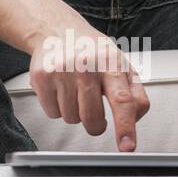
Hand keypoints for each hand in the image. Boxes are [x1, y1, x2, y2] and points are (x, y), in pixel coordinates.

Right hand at [27, 23, 150, 151]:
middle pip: (93, 118)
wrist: (57, 30)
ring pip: (71, 119)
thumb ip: (135, 93)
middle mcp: (86, 65)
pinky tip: (60, 89)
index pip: (122, 100)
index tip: (127, 146)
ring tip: (74, 90)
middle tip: (94, 109)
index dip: (126, 127)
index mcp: (111, 63)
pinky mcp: (41, 76)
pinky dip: (57, 108)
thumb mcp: (121, 65)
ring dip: (74, 113)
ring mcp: (62, 71)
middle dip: (95, 125)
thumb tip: (134, 119)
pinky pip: (52, 113)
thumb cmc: (92, 51)